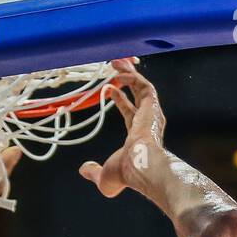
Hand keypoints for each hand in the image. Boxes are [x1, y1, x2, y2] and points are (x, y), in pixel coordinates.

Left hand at [79, 59, 167, 199]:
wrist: (141, 166)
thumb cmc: (126, 174)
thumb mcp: (104, 176)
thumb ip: (93, 171)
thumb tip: (84, 170)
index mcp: (138, 136)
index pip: (130, 112)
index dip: (120, 100)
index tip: (109, 89)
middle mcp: (148, 122)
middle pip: (137, 94)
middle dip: (127, 79)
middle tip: (116, 67)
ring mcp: (151, 113)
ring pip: (141, 85)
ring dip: (129, 72)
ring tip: (116, 60)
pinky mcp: (152, 105)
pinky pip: (142, 84)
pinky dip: (131, 76)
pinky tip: (117, 72)